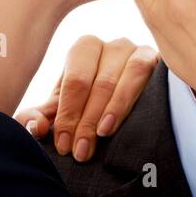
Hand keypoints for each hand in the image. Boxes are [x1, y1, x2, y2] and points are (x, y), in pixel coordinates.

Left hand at [13, 35, 159, 161]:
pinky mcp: (160, 60)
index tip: (63, 145)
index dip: (68, 115)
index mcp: (85, 49)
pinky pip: (146, 72)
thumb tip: (36, 127)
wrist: (134, 105)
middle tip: (80, 152)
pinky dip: (130, 97)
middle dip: (87, 120)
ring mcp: (139, 50)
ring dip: (111, 110)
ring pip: (126, 76)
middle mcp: (112, 45)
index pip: (75, 82)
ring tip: (100, 137)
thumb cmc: (91, 106)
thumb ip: (41, 118)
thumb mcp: (65, 111)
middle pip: (99, 82)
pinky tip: (118, 120)